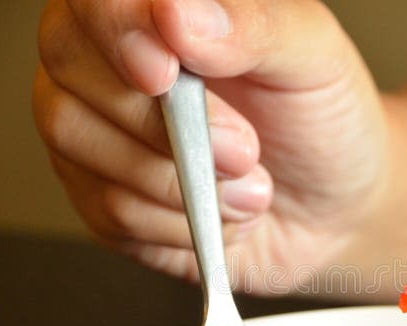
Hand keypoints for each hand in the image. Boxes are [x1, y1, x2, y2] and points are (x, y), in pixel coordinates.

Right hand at [33, 0, 389, 293]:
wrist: (336, 209)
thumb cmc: (323, 123)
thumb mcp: (314, 60)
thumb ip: (254, 26)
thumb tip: (176, 14)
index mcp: (159, 12)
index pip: (96, 0)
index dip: (119, 32)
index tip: (166, 73)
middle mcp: (113, 64)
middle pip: (69, 69)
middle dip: (161, 125)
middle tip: (243, 150)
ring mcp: (99, 132)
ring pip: (78, 143)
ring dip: (177, 181)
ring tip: (246, 184)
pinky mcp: (103, 197)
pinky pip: (108, 210)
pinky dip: (177, 223)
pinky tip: (220, 214)